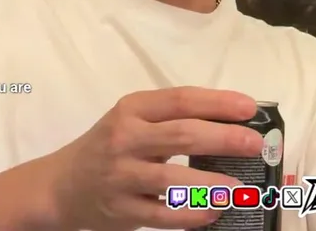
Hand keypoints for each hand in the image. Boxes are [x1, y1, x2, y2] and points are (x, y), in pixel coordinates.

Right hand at [42, 86, 264, 230]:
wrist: (60, 186)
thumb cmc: (110, 146)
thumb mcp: (133, 120)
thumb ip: (173, 119)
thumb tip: (234, 122)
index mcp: (132, 110)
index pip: (180, 100)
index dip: (217, 103)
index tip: (249, 108)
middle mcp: (125, 139)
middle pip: (182, 136)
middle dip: (224, 139)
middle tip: (255, 144)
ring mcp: (121, 176)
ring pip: (173, 180)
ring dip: (212, 184)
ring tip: (240, 187)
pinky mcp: (121, 210)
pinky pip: (162, 215)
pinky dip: (192, 214)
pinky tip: (214, 211)